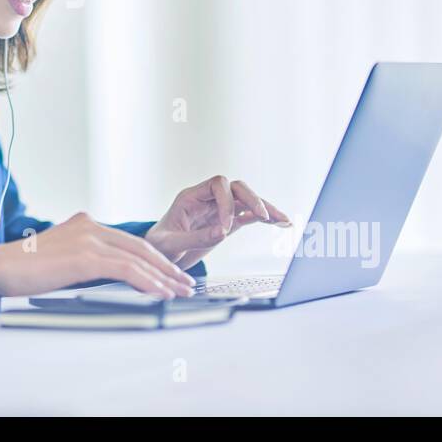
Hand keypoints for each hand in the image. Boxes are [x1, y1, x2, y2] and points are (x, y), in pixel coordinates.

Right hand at [0, 212, 196, 298]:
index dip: (154, 259)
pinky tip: (160, 294)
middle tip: (185, 282)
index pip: (129, 242)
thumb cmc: (24, 270)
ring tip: (180, 292)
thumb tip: (111, 279)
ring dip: (163, 277)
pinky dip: (147, 282)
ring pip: (137, 258)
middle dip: (166, 267)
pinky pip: (126, 270)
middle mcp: (90, 226)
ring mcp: (88, 239)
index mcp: (86, 225)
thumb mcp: (62, 260)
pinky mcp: (85, 256)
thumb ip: (86, 261)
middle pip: (140, 247)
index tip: (171, 273)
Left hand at [145, 175, 291, 269]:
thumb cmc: (159, 246)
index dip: (226, 202)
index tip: (225, 227)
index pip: (217, 185)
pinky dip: (264, 219)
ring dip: (265, 208)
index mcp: (191, 197)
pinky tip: (280, 224)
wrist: (158, 256)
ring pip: (246, 201)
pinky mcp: (227, 224)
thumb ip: (195, 237)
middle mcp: (207, 200)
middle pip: (236, 188)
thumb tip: (223, 231)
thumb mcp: (171, 244)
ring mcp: (219, 211)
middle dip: (252, 199)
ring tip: (283, 220)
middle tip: (263, 216)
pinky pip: (248, 216)